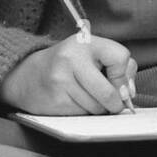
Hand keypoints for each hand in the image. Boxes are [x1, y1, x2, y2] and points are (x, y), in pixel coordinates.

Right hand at [0, 33, 137, 114]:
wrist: (26, 75)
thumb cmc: (68, 65)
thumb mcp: (93, 54)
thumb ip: (120, 67)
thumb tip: (129, 93)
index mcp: (85, 42)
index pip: (121, 58)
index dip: (124, 75)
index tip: (117, 80)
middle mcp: (71, 58)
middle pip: (110, 92)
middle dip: (116, 103)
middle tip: (113, 102)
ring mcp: (61, 80)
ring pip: (97, 107)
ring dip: (99, 108)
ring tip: (87, 97)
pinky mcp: (55, 100)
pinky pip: (83, 114)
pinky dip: (84, 113)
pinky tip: (74, 101)